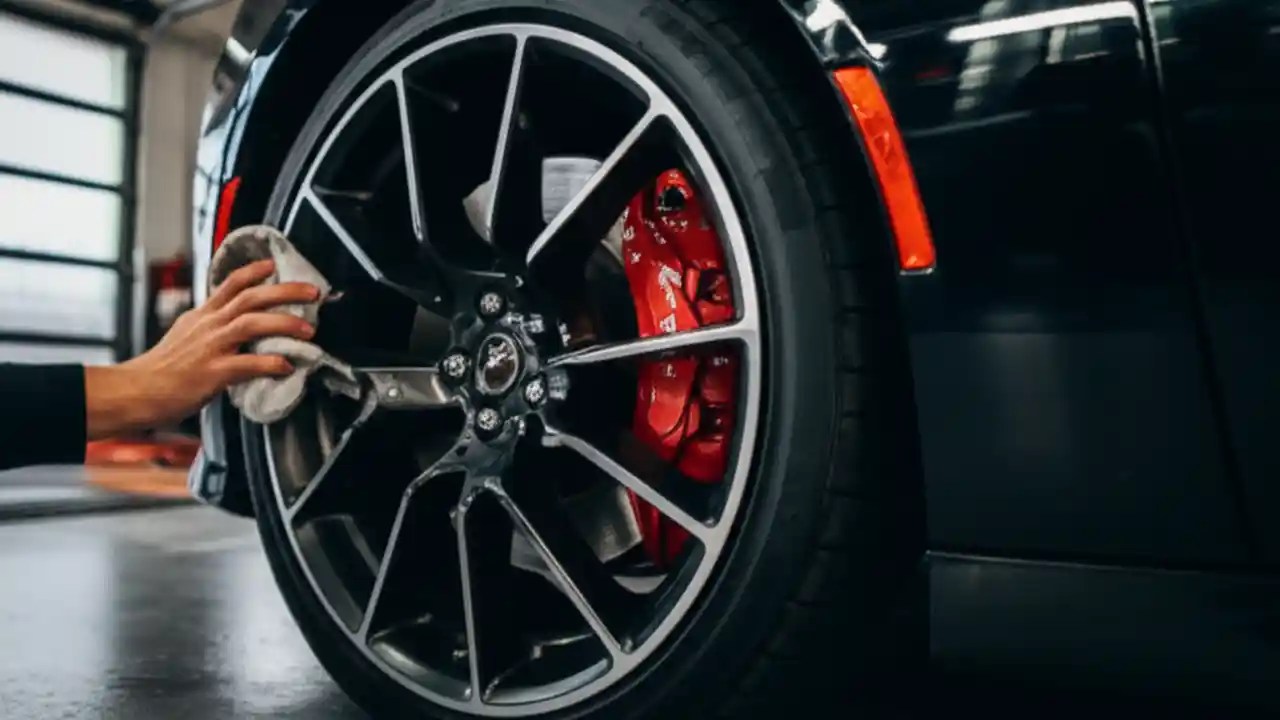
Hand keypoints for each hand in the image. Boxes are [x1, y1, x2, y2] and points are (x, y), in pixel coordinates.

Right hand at [85, 259, 319, 439]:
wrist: (134, 391)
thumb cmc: (161, 371)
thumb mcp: (185, 337)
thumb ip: (210, 328)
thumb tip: (232, 324)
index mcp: (202, 316)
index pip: (231, 285)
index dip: (254, 272)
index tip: (274, 265)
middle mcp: (208, 326)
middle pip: (251, 297)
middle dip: (285, 291)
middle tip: (313, 291)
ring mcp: (210, 348)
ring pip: (252, 323)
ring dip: (284, 323)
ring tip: (309, 330)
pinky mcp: (211, 373)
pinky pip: (246, 364)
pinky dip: (269, 363)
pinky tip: (286, 366)